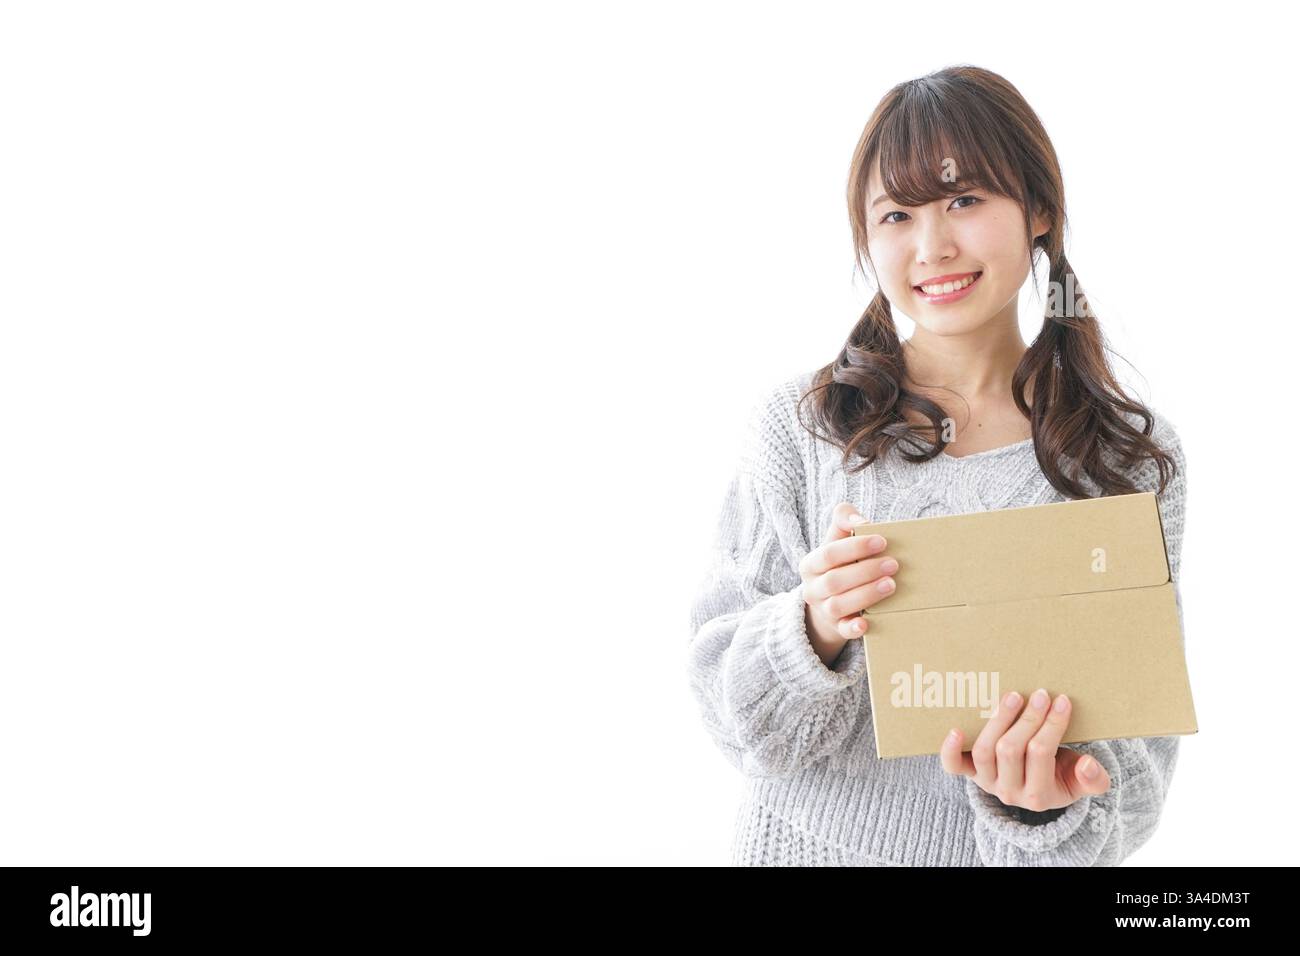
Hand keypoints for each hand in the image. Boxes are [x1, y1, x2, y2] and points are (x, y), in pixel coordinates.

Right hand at [799, 503, 898, 656]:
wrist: (829, 602)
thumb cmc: (840, 565)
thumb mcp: (836, 541)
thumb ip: (843, 521)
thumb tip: (859, 520)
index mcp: (810, 564)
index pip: (829, 554)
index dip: (855, 547)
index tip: (882, 541)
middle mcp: (812, 589)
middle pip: (834, 580)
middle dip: (865, 571)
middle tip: (894, 564)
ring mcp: (823, 610)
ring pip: (838, 604)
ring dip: (865, 594)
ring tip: (891, 584)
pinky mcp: (837, 628)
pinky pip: (843, 631)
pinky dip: (854, 628)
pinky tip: (867, 622)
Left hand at [940, 689, 1111, 812]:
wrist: (1038, 790)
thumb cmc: (1063, 777)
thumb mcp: (1083, 783)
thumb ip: (1093, 779)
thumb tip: (1089, 765)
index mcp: (1039, 796)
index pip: (1041, 753)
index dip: (1051, 725)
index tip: (1062, 701)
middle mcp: (1009, 792)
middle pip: (1011, 749)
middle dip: (1028, 718)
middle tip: (1041, 694)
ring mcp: (986, 781)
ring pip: (985, 750)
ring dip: (998, 720)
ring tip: (1014, 696)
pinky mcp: (970, 773)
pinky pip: (954, 765)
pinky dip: (950, 749)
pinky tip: (955, 728)